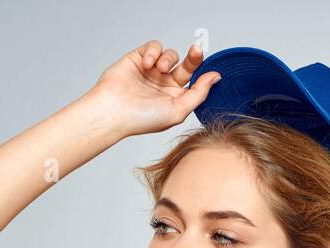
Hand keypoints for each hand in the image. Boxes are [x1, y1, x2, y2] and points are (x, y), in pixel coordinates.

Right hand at [87, 40, 220, 138]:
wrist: (113, 111)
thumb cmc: (143, 118)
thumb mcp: (178, 110)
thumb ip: (199, 93)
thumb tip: (216, 77)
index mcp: (176, 98)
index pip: (195, 81)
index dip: (203, 73)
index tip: (211, 69)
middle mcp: (165, 84)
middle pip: (186, 65)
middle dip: (193, 57)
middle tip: (196, 51)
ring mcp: (152, 71)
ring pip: (170, 55)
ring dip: (168, 59)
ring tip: (160, 69)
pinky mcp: (138, 59)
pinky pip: (154, 47)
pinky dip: (153, 52)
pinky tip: (148, 63)